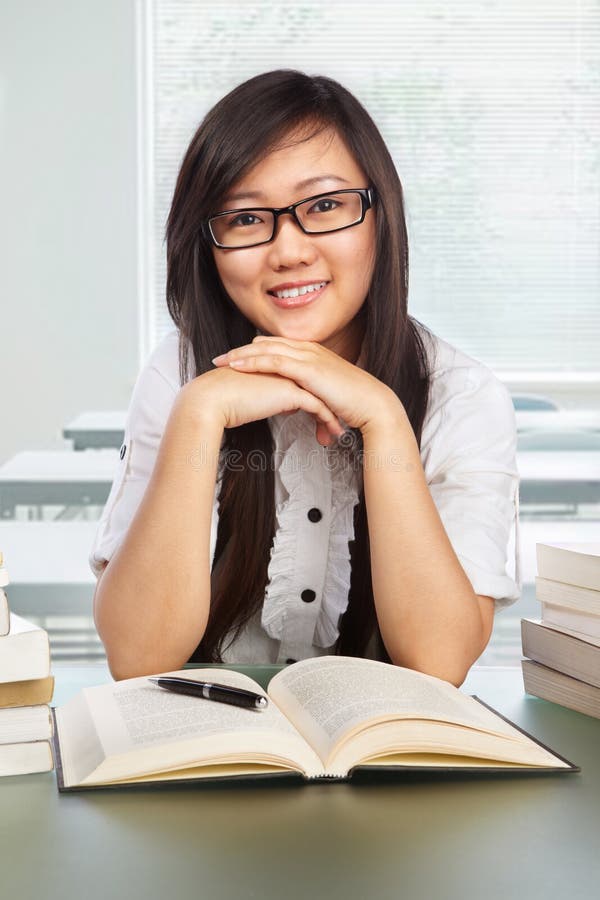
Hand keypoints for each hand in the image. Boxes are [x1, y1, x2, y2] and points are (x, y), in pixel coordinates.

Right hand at [181, 364, 345, 444]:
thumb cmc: (226, 401)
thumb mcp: (255, 397)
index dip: (318, 397)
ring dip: (332, 416)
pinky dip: (329, 421)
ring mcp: (290, 378)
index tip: (324, 414)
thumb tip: (286, 406)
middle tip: (335, 425)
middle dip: (330, 406)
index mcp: (278, 366)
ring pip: (322, 396)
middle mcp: (287, 368)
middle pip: (318, 386)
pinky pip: (319, 407)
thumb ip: (273, 397)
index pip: (306, 380)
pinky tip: (332, 435)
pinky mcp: (291, 392)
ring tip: (337, 433)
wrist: (212, 400)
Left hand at [211, 336, 399, 441]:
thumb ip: (309, 398)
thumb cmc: (353, 404)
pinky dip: (253, 362)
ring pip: (266, 350)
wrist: (372, 404)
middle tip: (220, 359)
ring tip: (221, 362)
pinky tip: (237, 366)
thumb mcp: (325, 396)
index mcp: (313, 353)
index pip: (277, 346)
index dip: (254, 351)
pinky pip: (274, 361)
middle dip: (241, 350)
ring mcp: (308, 357)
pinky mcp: (308, 369)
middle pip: (267, 344)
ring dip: (241, 354)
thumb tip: (298, 409)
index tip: (235, 359)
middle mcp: (309, 350)